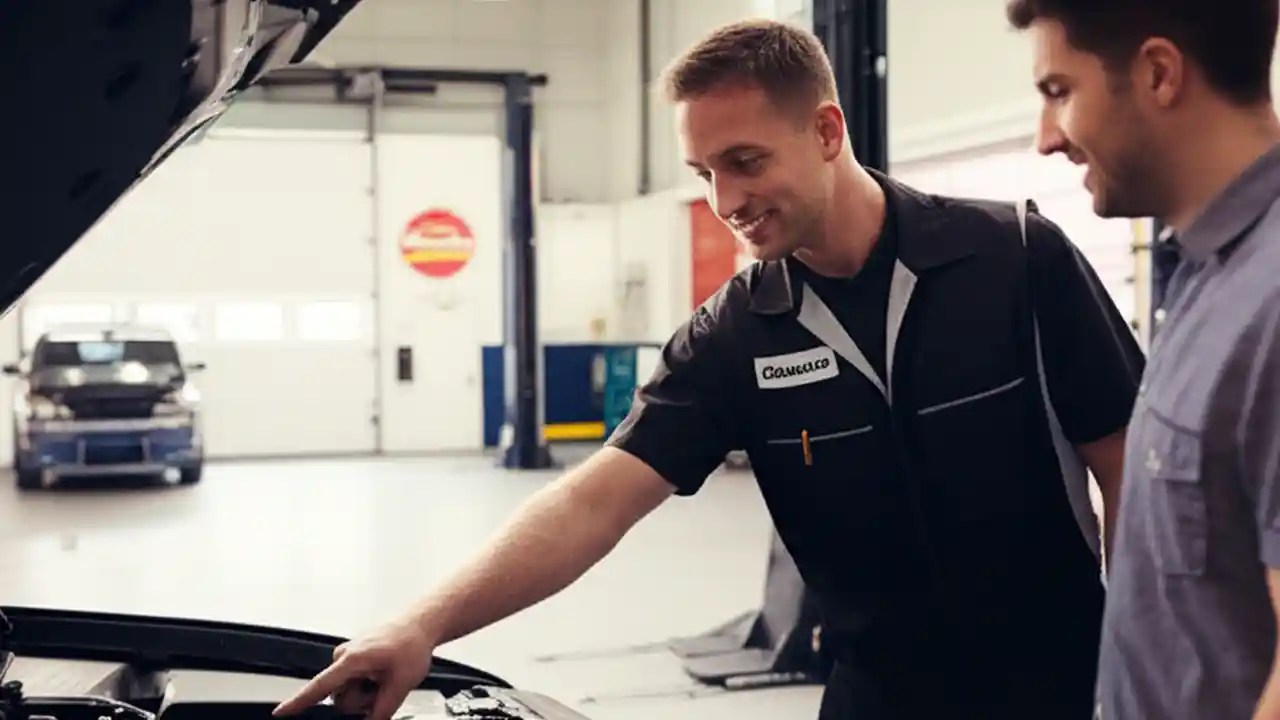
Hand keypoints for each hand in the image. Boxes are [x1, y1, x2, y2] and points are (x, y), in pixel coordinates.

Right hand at [273, 615, 436, 719]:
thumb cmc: (410, 645)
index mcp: (351, 659)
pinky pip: (352, 681)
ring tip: (385, 677)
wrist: (419, 625)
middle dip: (361, 702)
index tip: (280, 712)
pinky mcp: (353, 658)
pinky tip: (382, 674)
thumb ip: (382, 710)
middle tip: (384, 687)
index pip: (319, 686)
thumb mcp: (401, 684)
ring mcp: (347, 656)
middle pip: (339, 698)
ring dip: (365, 693)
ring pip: (347, 691)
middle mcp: (344, 656)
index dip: (298, 702)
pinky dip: (366, 684)